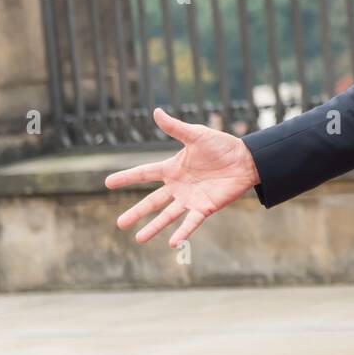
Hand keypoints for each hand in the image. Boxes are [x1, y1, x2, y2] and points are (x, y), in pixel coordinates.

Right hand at [107, 107, 260, 247]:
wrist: (246, 159)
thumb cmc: (222, 145)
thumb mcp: (196, 134)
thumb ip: (175, 128)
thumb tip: (156, 112)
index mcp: (173, 168)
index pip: (144, 173)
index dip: (126, 177)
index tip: (107, 183)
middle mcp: (178, 186)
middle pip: (152, 201)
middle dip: (136, 212)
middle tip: (119, 224)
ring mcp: (190, 199)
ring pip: (167, 216)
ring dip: (154, 227)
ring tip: (138, 239)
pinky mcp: (205, 207)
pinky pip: (191, 222)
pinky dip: (182, 233)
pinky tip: (172, 243)